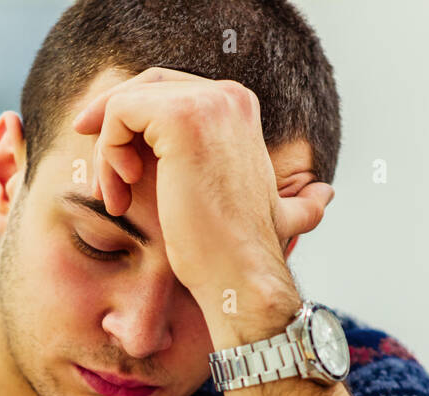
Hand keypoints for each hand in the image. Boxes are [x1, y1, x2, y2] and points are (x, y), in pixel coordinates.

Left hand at [71, 66, 333, 304]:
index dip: (132, 124)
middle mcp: (227, 97)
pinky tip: (122, 192)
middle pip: (143, 87)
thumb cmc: (240, 252)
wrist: (240, 275)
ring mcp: (207, 103)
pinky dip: (108, 153)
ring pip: (126, 103)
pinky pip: (119, 114)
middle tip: (103, 177)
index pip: (166, 91)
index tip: (119, 172)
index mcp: (239, 110)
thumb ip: (297, 198)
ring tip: (117, 197)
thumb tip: (325, 195)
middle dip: (112, 127)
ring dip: (108, 152)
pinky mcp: (181, 118)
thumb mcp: (271, 211)